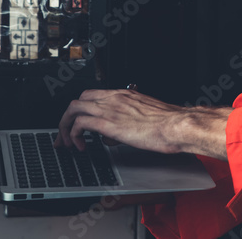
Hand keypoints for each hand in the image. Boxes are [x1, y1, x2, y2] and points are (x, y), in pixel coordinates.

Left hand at [54, 88, 232, 159]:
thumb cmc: (169, 123)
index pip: (92, 95)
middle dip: (66, 119)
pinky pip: (80, 124)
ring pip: (73, 109)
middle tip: (64, 136)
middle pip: (78, 100)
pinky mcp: (108, 123)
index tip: (76, 124)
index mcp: (123, 94)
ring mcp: (110, 109)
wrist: (177, 125)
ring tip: (67, 143)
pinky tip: (81, 147)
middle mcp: (113, 98)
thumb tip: (120, 132)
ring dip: (65, 127)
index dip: (80, 110)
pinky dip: (74, 135)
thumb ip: (129, 120)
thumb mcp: (146, 116)